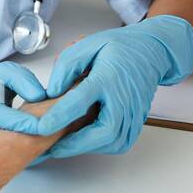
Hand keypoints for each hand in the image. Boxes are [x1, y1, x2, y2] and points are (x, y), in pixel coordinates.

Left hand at [34, 15, 192, 157]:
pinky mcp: (136, 125)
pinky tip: (84, 138)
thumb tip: (52, 91)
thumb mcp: (88, 45)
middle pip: (102, 132)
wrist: (150, 53)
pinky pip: (117, 143)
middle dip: (75, 144)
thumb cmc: (120, 49)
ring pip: (110, 142)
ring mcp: (133, 114)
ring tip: (64, 143)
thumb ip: (67, 67)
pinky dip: (99, 145)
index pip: (81, 100)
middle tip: (51, 147)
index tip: (41, 127)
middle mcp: (124, 99)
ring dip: (85, 146)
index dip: (59, 116)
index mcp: (108, 77)